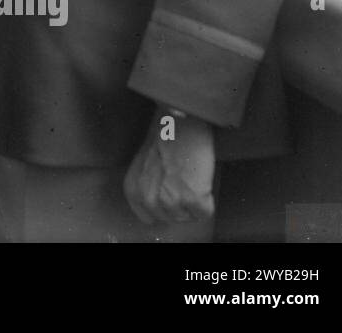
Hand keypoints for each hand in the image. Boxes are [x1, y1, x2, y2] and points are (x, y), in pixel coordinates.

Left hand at [123, 109, 215, 225]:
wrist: (180, 123)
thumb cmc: (164, 136)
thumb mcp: (144, 163)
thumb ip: (146, 185)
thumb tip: (158, 201)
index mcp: (133, 190)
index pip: (148, 217)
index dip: (163, 207)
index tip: (170, 194)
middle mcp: (148, 198)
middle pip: (171, 218)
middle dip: (180, 204)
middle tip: (185, 181)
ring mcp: (171, 200)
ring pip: (188, 217)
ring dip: (194, 203)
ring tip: (192, 179)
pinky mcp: (192, 199)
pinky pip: (204, 213)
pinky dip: (208, 200)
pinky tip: (201, 181)